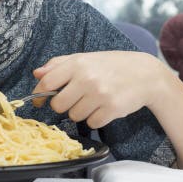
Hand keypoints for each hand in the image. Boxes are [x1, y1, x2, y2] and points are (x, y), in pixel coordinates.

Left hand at [31, 51, 168, 128]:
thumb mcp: (85, 58)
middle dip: (63, 106)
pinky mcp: (111, 109)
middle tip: (74, 99)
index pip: (46, 83)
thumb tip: (37, 74)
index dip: (39, 95)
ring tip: (93, 101)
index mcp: (77, 63)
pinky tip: (103, 107)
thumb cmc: (111, 65)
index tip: (39, 102)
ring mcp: (100, 95)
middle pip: (58, 105)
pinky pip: (91, 123)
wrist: (145, 74)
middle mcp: (86, 78)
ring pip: (74, 116)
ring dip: (80, 112)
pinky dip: (95, 119)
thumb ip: (58, 64)